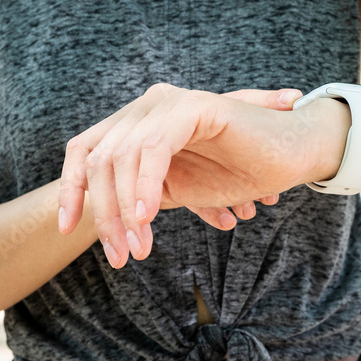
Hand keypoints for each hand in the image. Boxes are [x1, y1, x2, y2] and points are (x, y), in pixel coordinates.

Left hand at [57, 83, 309, 267]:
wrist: (293, 153)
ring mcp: (168, 102)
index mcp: (138, 122)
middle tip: (122, 257)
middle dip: (104, 215)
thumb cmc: (240, 172)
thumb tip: (107, 227)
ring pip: (120, 158)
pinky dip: (144, 186)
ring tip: (140, 247)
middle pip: (98, 160)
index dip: (71, 189)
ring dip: (124, 210)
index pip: (85, 150)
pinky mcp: (192, 107)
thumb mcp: (178, 188)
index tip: (67, 230)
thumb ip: (141, 195)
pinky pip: (153, 149)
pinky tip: (147, 216)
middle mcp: (147, 105)